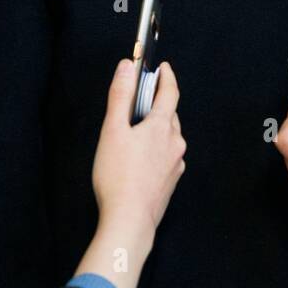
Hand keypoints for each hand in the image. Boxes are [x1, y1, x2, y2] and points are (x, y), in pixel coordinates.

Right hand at [76, 59, 185, 287]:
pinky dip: (157, 149)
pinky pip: (167, 156)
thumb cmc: (117, 176)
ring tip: (138, 129)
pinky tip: (141, 158)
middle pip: (170, 114)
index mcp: (162, 126)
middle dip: (159, 102)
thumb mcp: (112, 130)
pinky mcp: (171, 181)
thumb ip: (120, 96)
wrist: (130, 220)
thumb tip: (127, 67)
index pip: (170, 92)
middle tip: (143, 96)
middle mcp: (175, 143)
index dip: (166, 77)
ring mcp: (176, 163)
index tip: (162, 67)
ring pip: (169, 136)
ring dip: (157, 127)